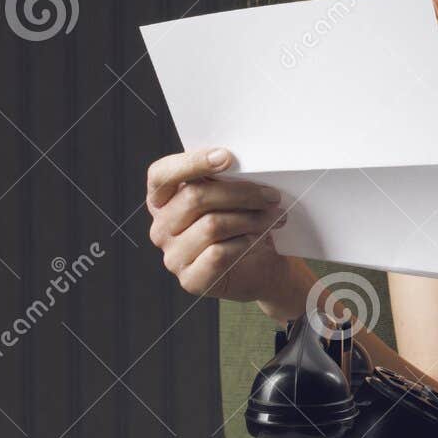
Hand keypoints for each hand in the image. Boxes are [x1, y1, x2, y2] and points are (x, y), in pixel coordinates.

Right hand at [146, 148, 292, 304]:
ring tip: (275, 216)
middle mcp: (161, 227)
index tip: (227, 157)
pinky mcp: (190, 280)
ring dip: (251, 219)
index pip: (161, 174)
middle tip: (272, 195)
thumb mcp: (231, 197)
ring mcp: (172, 256)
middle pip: (195, 197)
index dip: (191, 162)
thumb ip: (224, 180)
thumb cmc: (242, 224)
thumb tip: (240, 165)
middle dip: (241, 193)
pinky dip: (246, 243)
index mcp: (162, 199)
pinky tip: (261, 239)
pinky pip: (219, 254)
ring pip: (211, 225)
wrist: (259, 268)